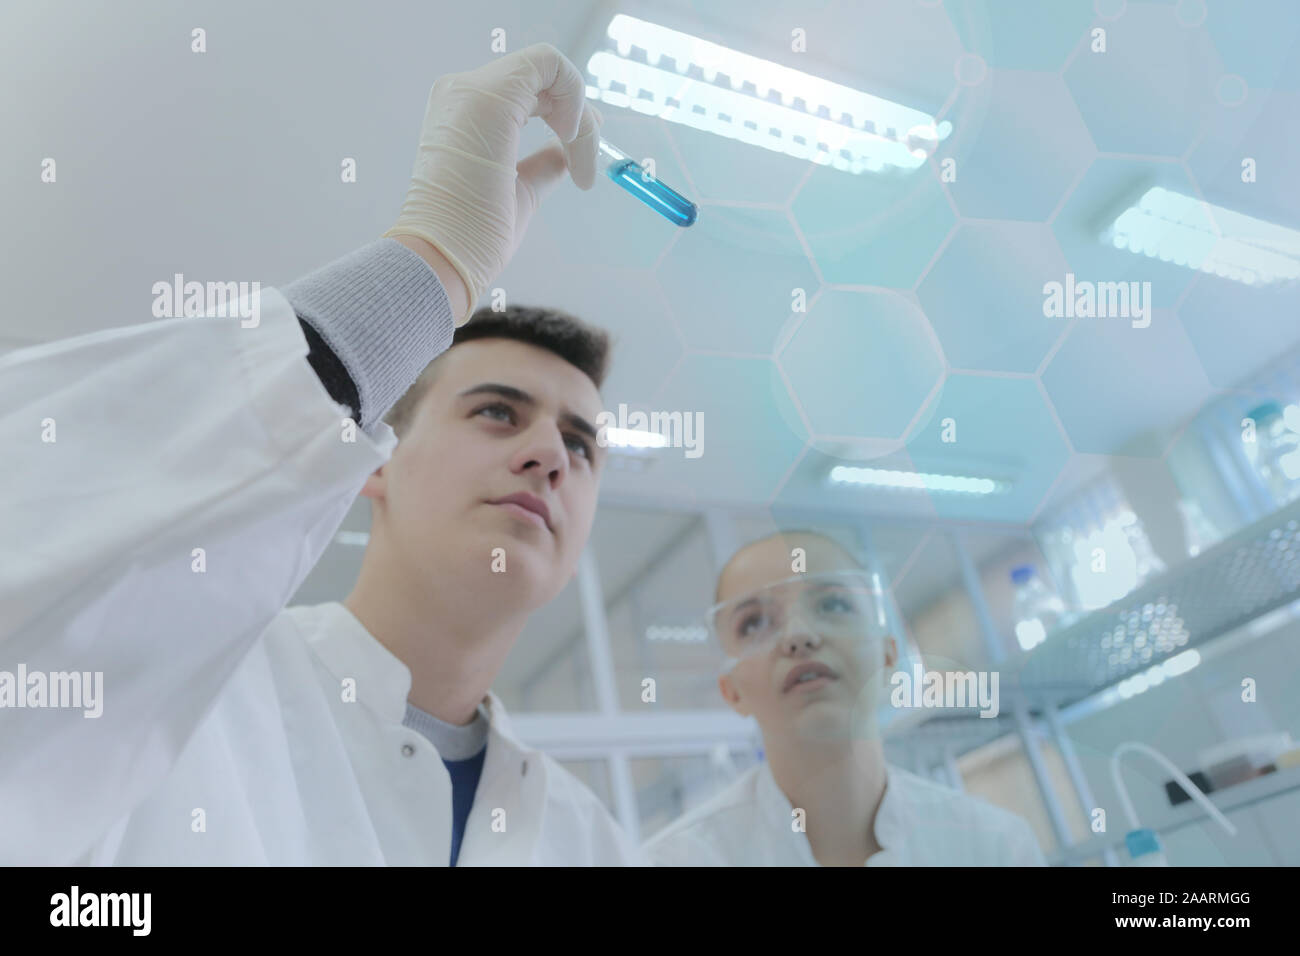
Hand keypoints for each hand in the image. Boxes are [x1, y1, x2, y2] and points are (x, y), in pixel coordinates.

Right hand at [383, 43, 602, 325]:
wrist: (444, 256)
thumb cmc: (472, 235)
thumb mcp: (519, 191)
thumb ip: (542, 165)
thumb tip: (567, 153)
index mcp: (463, 115)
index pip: (528, 95)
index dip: (565, 117)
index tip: (580, 159)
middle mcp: (462, 94)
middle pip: (541, 81)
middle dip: (579, 118)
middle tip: (586, 165)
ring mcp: (473, 91)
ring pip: (549, 70)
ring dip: (579, 114)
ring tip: (580, 160)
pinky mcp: (492, 96)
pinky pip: (550, 64)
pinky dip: (575, 96)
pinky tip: (571, 137)